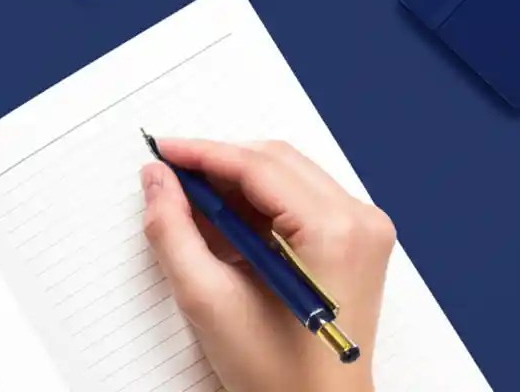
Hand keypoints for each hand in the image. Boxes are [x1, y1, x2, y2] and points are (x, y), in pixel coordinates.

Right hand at [140, 140, 395, 391]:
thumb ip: (173, 231)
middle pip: (275, 162)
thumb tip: (157, 180)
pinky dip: (257, 203)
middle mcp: (359, 222)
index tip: (162, 151)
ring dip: (235, 181)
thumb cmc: (278, 375)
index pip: (258, 167)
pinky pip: (299, 199)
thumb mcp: (208, 300)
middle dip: (217, 163)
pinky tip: (224, 222)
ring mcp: (362, 231)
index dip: (203, 153)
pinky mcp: (354, 242)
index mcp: (335, 232)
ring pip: (286, 175)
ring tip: (191, 202)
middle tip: (169, 176)